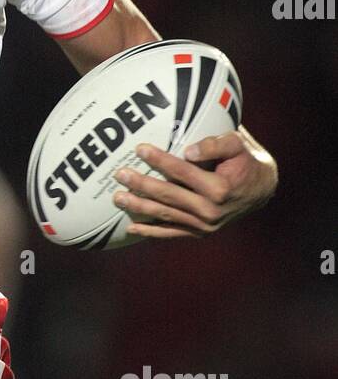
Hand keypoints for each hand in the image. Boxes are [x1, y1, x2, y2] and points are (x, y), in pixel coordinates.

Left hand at [112, 126, 277, 239]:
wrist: (261, 190)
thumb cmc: (245, 161)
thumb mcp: (237, 145)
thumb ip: (215, 144)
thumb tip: (188, 151)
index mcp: (219, 188)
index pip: (182, 172)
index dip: (160, 160)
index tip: (139, 149)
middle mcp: (210, 210)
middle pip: (169, 196)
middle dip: (142, 185)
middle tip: (120, 175)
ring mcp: (205, 225)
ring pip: (166, 216)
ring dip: (139, 208)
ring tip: (118, 198)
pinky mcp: (200, 233)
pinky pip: (172, 234)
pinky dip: (151, 232)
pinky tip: (131, 228)